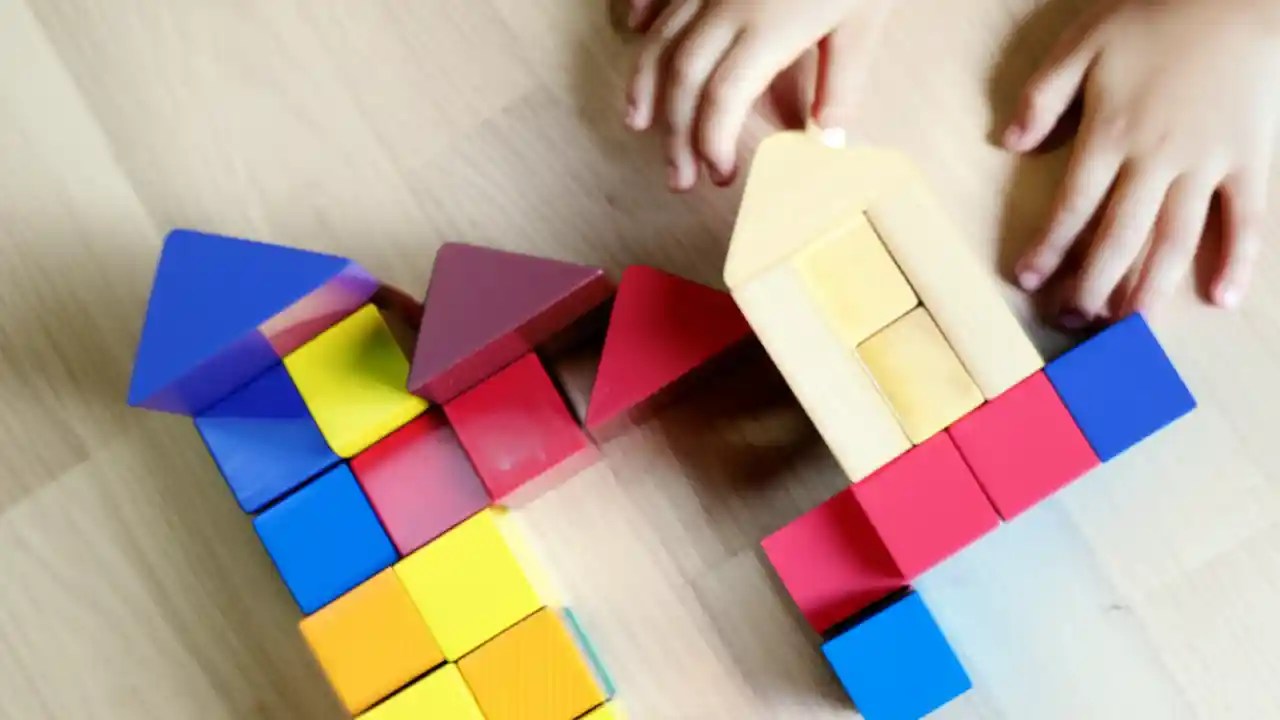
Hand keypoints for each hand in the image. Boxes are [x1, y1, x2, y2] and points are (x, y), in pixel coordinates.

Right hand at [625, 0, 891, 190]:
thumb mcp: (865, 20)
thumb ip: (842, 83)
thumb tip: (827, 143)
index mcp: (766, 28)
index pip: (722, 98)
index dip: (712, 141)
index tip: (720, 174)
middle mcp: (727, 7)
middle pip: (682, 78)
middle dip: (675, 133)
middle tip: (679, 177)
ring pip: (661, 38)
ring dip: (645, 87)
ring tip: (639, 125)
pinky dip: (644, 10)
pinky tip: (635, 30)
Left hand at [1005, 0, 1279, 323]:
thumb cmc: (1155, 16)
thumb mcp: (1082, 43)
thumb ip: (1043, 96)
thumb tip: (1010, 143)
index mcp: (1110, 135)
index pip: (1072, 207)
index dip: (1049, 247)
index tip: (1029, 279)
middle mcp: (1156, 160)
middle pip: (1118, 238)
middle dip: (1092, 285)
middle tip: (1072, 321)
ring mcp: (1206, 165)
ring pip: (1174, 240)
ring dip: (1149, 289)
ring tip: (1128, 329)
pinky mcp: (1249, 161)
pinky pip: (1246, 219)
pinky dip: (1238, 260)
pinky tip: (1223, 299)